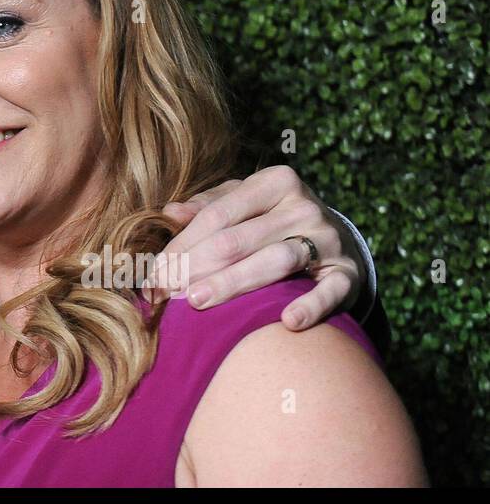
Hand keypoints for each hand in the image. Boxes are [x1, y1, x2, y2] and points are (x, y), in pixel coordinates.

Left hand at [142, 166, 362, 330]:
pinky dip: (310, 305)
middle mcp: (303, 206)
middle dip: (196, 268)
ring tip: (196, 301)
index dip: (182, 245)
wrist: (336, 240)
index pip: (217, 215)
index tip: (154, 272)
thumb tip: (170, 212)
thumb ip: (208, 206)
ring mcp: (328, 239)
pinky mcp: (348, 273)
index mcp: (274, 182)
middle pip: (238, 240)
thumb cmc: (273, 220)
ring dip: (233, 284)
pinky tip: (287, 321)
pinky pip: (329, 291)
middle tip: (164, 293)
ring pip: (274, 262)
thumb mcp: (244, 203)